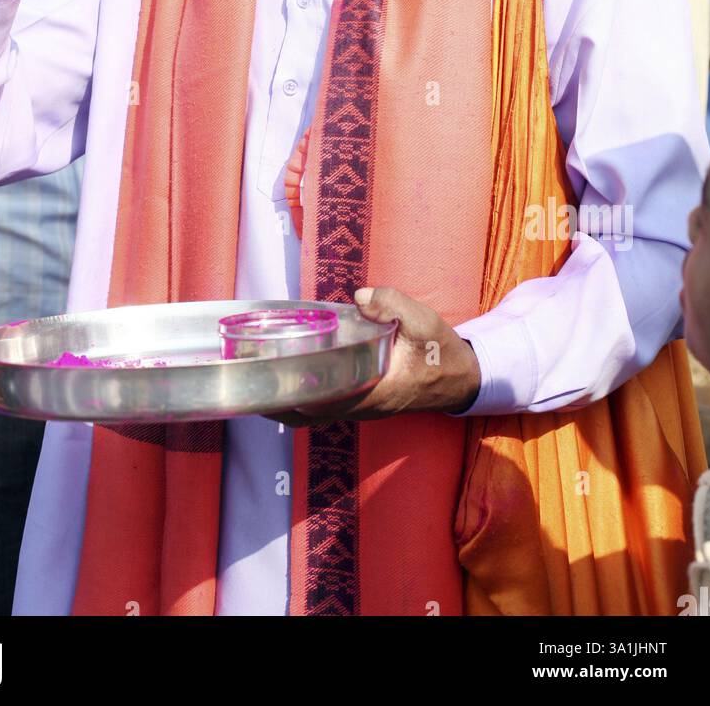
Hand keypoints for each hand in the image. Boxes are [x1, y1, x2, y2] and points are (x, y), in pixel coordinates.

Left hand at [266, 286, 480, 426]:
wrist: (461, 378)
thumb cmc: (440, 352)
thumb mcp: (424, 321)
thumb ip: (394, 304)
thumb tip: (360, 296)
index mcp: (376, 392)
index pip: (324, 403)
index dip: (292, 398)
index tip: (265, 385)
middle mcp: (362, 407)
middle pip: (309, 413)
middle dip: (277, 400)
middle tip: (248, 377)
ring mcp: (360, 408)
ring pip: (313, 413)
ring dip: (285, 399)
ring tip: (257, 376)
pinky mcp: (361, 402)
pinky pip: (323, 406)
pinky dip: (301, 396)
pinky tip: (286, 374)